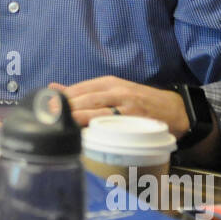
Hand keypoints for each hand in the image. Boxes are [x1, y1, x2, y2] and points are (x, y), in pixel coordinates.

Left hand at [49, 76, 189, 135]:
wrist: (174, 109)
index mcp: (109, 82)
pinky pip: (114, 126)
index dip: (61, 99)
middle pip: (86, 100)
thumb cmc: (138, 101)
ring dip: (79, 119)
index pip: (79, 89)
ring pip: (98, 112)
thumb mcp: (112, 90)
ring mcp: (127, 107)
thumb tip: (53, 88)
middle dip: (67, 109)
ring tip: (63, 127)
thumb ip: (82, 91)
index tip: (45, 108)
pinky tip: (86, 137)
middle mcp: (117, 91)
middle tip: (49, 120)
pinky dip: (100, 131)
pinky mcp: (136, 121)